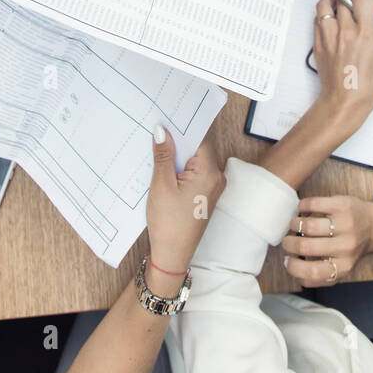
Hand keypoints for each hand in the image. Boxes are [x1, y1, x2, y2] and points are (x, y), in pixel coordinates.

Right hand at [144, 127, 224, 289]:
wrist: (173, 254)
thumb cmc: (169, 223)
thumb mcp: (161, 185)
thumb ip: (163, 155)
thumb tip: (162, 131)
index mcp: (209, 172)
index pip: (199, 138)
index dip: (182, 128)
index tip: (166, 118)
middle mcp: (216, 177)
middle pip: (197, 148)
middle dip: (177, 142)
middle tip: (156, 133)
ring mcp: (212, 186)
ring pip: (193, 161)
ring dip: (176, 157)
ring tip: (156, 153)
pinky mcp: (205, 194)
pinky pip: (193, 173)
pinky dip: (179, 169)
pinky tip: (163, 171)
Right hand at [282, 195, 372, 286]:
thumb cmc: (352, 248)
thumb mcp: (342, 267)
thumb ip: (321, 275)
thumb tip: (294, 274)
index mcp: (344, 266)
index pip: (313, 272)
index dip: (293, 267)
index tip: (287, 260)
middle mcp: (346, 246)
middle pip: (306, 246)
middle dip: (289, 244)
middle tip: (288, 241)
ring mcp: (345, 224)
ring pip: (307, 225)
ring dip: (294, 225)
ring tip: (295, 226)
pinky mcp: (342, 205)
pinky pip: (312, 204)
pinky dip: (301, 207)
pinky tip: (303, 211)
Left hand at [309, 0, 372, 133]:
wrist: (343, 103)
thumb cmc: (365, 88)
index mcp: (365, 34)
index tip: (370, 6)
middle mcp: (345, 31)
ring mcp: (329, 37)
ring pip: (324, 3)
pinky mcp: (319, 44)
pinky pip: (317, 19)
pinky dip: (323, 14)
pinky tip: (331, 18)